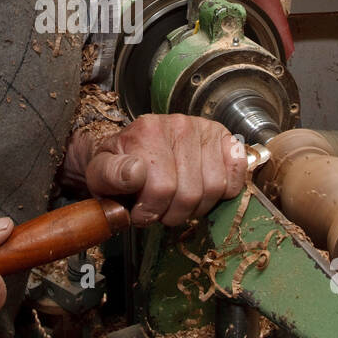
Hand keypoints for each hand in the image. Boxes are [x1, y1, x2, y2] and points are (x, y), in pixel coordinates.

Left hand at [80, 114, 246, 225]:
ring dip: (196, 208)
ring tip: (177, 202)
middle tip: (159, 210)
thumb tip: (135, 173)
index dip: (150, 212)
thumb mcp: (100, 173)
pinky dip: (224, 192)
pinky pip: (236, 174)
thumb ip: (110, 174)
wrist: (135, 148)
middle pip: (190, 194)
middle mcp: (179, 124)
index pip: (161, 188)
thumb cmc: (120, 165)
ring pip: (214, 189)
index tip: (139, 213)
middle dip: (172, 213)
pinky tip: (202, 190)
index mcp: (147, 131)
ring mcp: (205, 130)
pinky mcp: (225, 138)